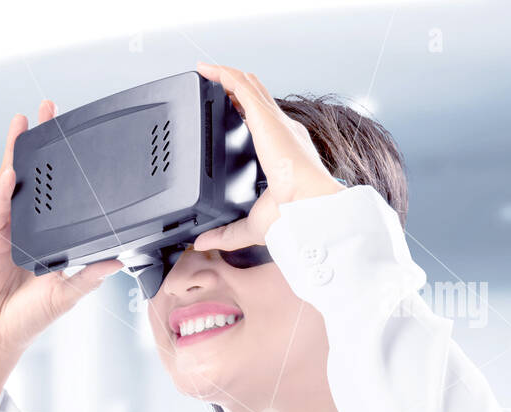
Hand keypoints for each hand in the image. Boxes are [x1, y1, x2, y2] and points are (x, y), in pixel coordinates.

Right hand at [0, 103, 122, 411]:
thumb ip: (91, 273)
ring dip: (19, 149)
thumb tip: (121, 257)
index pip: (61, 194)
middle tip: (51, 109)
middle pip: (36, 174)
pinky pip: (1, 205)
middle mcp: (29, 226)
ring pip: (14, 180)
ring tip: (25, 119)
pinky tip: (14, 168)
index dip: (69, 167)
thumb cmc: (29, 319)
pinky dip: (7, 187)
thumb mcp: (69, 294)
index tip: (82, 142)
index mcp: (50, 236)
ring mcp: (9, 227)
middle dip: (43, 142)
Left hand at [191, 63, 344, 253]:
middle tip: (212, 83)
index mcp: (282, 152)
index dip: (245, 112)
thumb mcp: (250, 226)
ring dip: (228, 75)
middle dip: (235, 87)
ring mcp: (274, 121)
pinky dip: (224, 74)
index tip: (228, 109)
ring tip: (206, 70)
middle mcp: (281, 131)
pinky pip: (242, 86)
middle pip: (257, 97)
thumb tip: (202, 242)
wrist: (307, 207)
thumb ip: (225, 233)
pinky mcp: (265, 117)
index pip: (264, 124)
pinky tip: (208, 70)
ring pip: (249, 86)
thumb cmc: (293, 216)